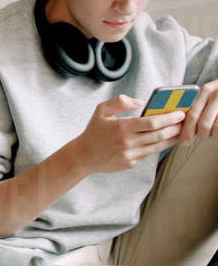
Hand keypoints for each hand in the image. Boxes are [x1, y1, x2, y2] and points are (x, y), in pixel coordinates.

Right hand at [69, 95, 184, 173]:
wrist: (82, 156)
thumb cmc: (93, 132)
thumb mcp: (101, 110)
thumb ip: (120, 101)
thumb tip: (140, 102)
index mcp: (122, 127)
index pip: (152, 122)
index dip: (169, 118)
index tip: (179, 114)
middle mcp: (127, 142)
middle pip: (159, 135)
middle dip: (175, 128)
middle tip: (183, 122)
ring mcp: (130, 154)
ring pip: (158, 146)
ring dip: (172, 139)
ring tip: (179, 132)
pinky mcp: (131, 163)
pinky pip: (148, 153)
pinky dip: (157, 146)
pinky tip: (162, 140)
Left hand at [180, 79, 217, 145]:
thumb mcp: (211, 92)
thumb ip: (198, 105)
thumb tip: (183, 127)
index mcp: (206, 91)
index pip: (192, 115)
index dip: (187, 131)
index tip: (185, 142)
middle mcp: (217, 95)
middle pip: (204, 125)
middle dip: (202, 134)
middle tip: (204, 135)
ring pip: (216, 129)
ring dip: (215, 134)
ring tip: (216, 130)